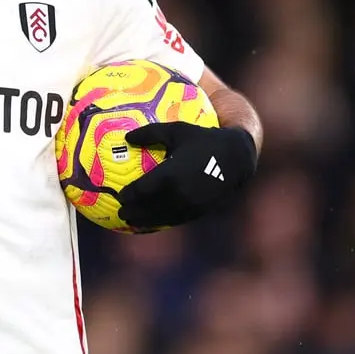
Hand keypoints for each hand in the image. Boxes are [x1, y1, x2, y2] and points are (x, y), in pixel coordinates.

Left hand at [117, 123, 257, 230]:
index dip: (129, 195)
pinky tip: (154, 222)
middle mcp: (178, 194)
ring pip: (162, 218)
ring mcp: (190, 205)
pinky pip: (176, 220)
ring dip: (145, 221)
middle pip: (149, 208)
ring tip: (132, 222)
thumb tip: (127, 138)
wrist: (236, 158)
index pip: (142, 190)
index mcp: (170, 175)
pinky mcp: (199, 211)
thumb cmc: (204, 139)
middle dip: (132, 212)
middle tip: (120, 212)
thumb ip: (150, 133)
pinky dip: (162, 222)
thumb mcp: (176, 131)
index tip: (119, 196)